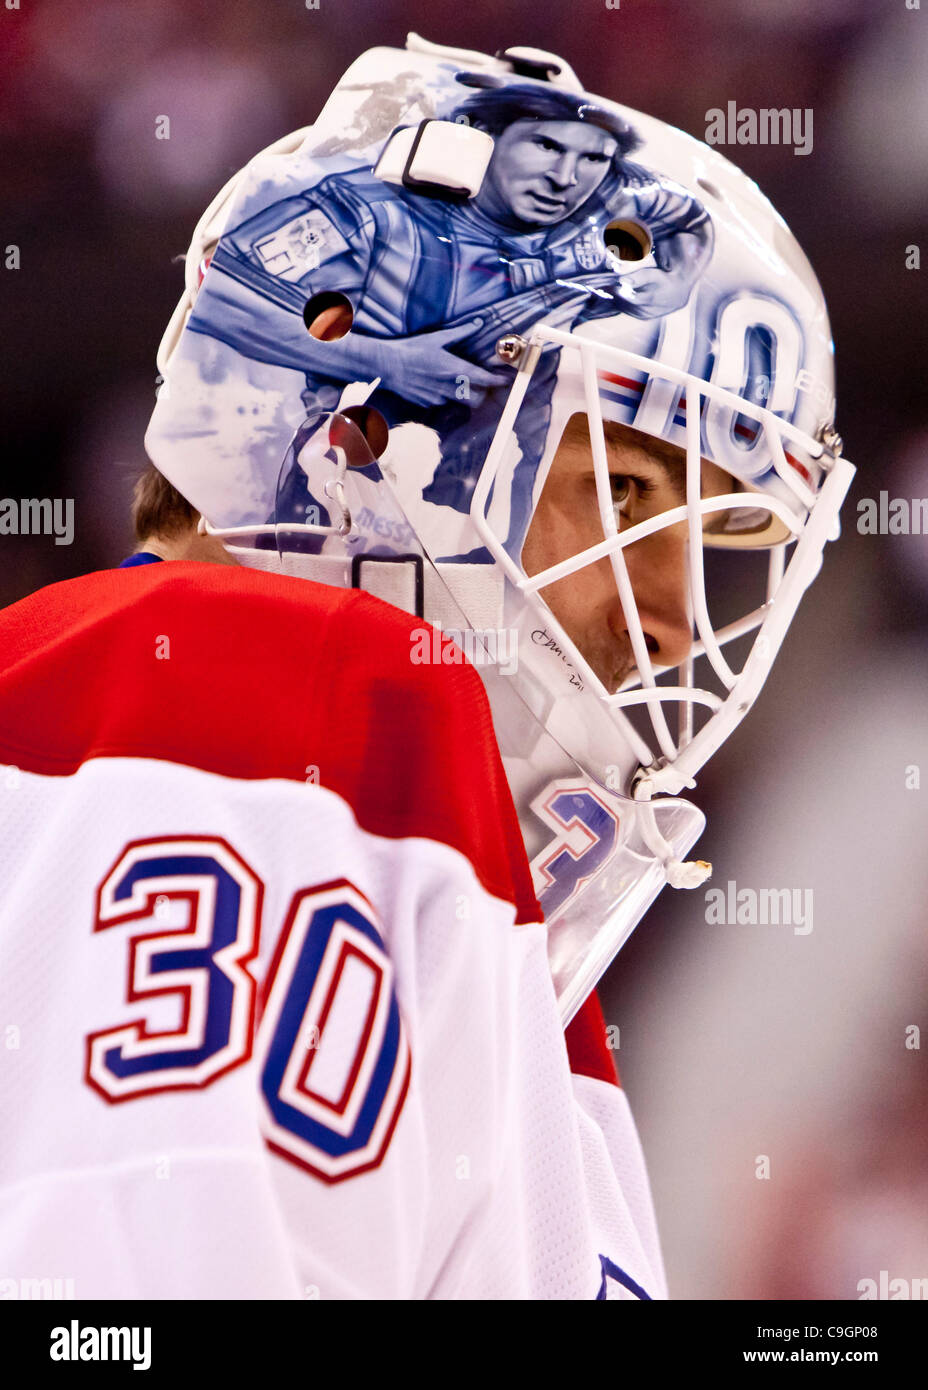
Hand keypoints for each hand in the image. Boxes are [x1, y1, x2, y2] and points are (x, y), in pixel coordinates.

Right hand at [359, 318, 512, 407]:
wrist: (387, 366)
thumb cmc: (411, 349)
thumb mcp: (437, 338)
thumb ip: (460, 333)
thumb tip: (478, 323)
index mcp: (455, 369)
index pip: (485, 379)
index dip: (498, 380)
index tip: (506, 379)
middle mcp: (449, 387)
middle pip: (477, 398)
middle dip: (483, 393)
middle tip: (482, 383)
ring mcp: (438, 397)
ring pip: (460, 401)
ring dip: (463, 393)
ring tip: (457, 381)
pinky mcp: (428, 403)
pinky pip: (443, 401)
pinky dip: (445, 394)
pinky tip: (436, 383)